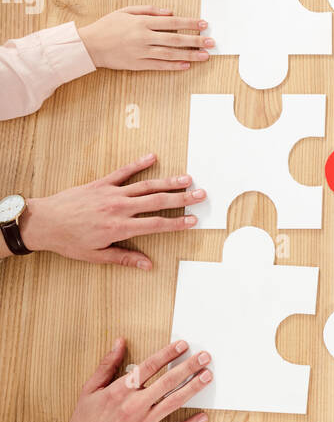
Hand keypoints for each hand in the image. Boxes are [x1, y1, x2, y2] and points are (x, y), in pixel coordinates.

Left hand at [19, 154, 204, 268]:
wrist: (44, 222)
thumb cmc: (68, 241)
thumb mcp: (96, 255)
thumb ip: (124, 258)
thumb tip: (147, 265)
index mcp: (120, 228)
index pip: (156, 224)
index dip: (178, 223)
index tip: (193, 220)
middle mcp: (119, 208)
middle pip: (157, 201)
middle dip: (182, 198)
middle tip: (201, 195)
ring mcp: (111, 193)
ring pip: (146, 185)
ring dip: (168, 181)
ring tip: (186, 178)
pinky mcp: (100, 183)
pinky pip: (123, 172)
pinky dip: (138, 164)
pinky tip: (152, 157)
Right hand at [45, 338, 210, 421]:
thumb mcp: (89, 389)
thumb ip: (107, 364)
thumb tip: (120, 341)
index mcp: (119, 391)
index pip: (149, 366)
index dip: (168, 354)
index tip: (183, 345)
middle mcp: (133, 406)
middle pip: (167, 382)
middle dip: (189, 367)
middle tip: (205, 357)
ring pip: (173, 403)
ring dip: (193, 388)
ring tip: (208, 376)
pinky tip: (203, 417)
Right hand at [78, 6, 213, 71]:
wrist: (90, 45)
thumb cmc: (108, 26)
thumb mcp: (126, 11)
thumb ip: (149, 10)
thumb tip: (170, 12)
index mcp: (142, 22)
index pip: (172, 22)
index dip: (189, 23)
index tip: (203, 24)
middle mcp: (144, 37)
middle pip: (175, 40)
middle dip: (195, 40)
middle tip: (211, 42)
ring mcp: (141, 52)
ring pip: (170, 54)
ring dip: (190, 55)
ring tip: (205, 56)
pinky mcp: (138, 64)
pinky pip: (159, 66)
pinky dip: (174, 66)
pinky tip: (187, 65)